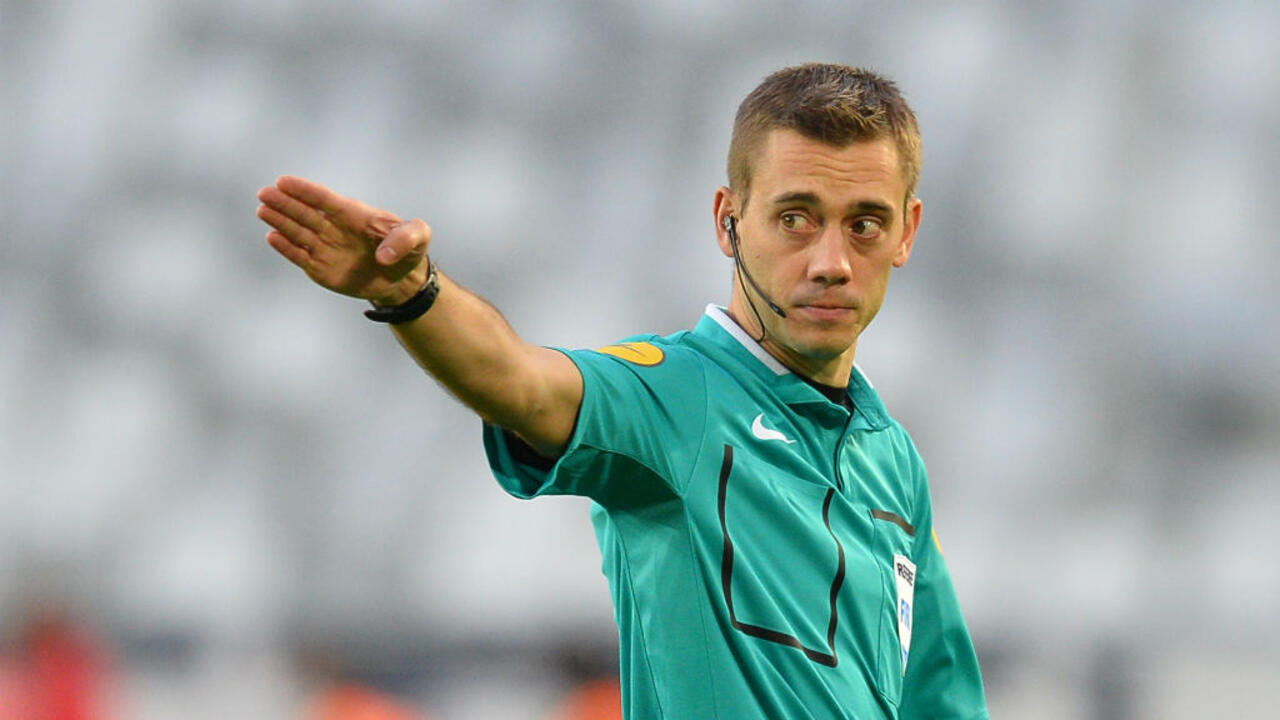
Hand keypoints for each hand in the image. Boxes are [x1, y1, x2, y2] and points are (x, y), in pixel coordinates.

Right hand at [257, 175, 430, 305]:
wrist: (401, 278)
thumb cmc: (409, 251)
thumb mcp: (418, 238)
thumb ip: (406, 238)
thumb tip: (383, 255)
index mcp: (354, 214)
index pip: (325, 199)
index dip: (305, 190)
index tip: (284, 181)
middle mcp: (335, 228)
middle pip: (305, 212)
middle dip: (285, 202)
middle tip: (265, 193)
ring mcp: (326, 247)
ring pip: (298, 231)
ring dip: (280, 221)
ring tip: (263, 209)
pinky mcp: (320, 268)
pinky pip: (300, 255)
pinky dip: (286, 248)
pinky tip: (272, 237)